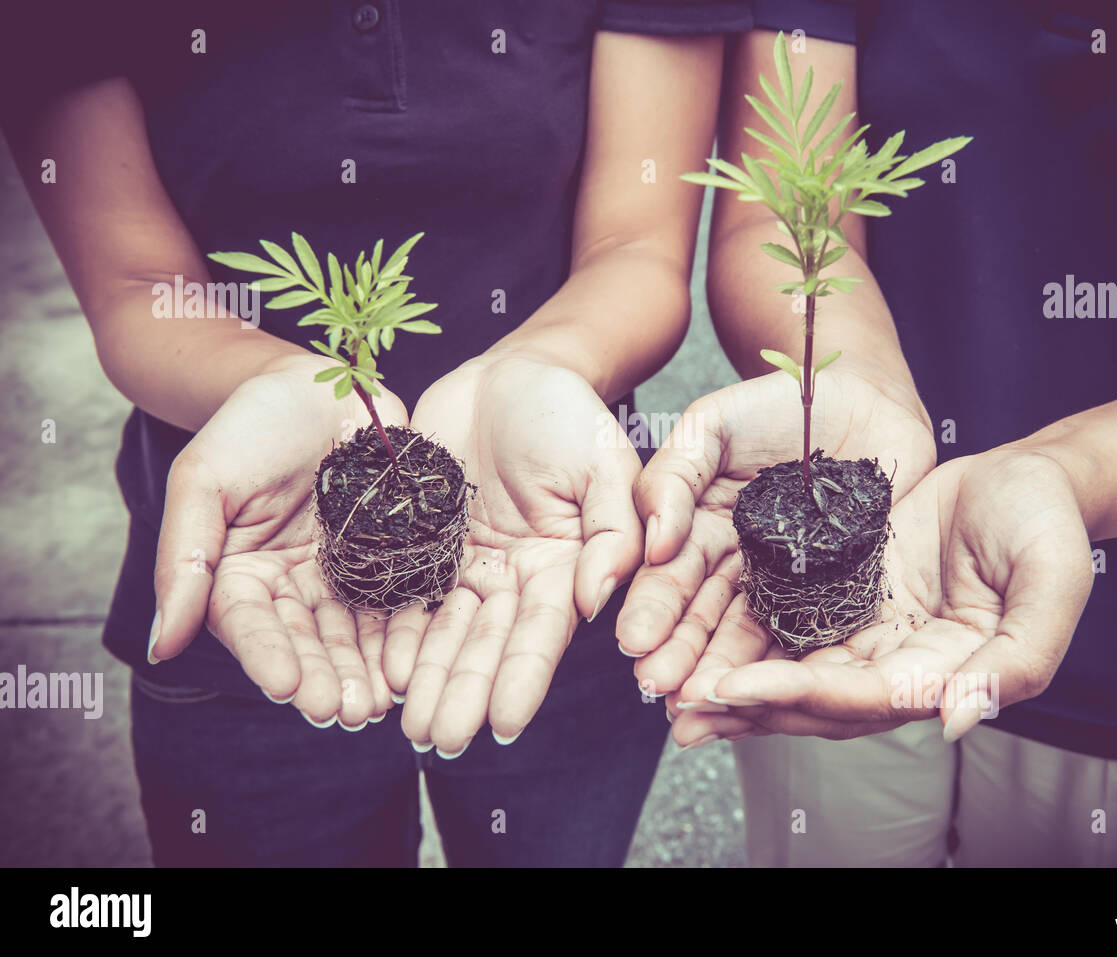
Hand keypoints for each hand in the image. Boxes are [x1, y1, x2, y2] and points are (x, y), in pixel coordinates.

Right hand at [150, 353, 408, 728]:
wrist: (316, 387)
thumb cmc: (249, 425)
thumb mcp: (204, 480)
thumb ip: (184, 562)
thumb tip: (162, 647)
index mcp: (239, 576)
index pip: (252, 626)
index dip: (269, 657)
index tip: (287, 688)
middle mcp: (294, 587)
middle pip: (309, 641)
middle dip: (327, 677)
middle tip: (346, 712)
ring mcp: (346, 575)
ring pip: (357, 632)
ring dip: (368, 669)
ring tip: (382, 701)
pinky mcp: (393, 559)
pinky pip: (402, 598)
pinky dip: (409, 631)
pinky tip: (421, 658)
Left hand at [383, 354, 642, 754]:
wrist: (509, 373)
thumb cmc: (567, 411)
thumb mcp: (604, 461)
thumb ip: (613, 529)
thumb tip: (597, 601)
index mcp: (565, 562)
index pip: (542, 631)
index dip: (522, 678)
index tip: (502, 725)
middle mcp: (516, 575)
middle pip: (488, 644)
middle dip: (466, 693)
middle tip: (439, 740)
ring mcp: (470, 563)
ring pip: (447, 631)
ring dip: (430, 679)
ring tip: (409, 726)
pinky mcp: (429, 544)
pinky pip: (409, 594)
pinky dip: (398, 633)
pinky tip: (383, 670)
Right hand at [617, 367, 935, 697]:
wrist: (862, 394)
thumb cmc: (780, 403)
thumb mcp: (712, 425)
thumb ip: (672, 475)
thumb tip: (653, 544)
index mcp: (701, 531)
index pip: (669, 579)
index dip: (651, 611)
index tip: (633, 644)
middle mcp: (740, 567)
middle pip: (705, 619)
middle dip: (679, 656)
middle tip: (659, 689)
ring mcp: (791, 585)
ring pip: (753, 636)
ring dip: (724, 673)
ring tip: (701, 705)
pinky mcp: (842, 594)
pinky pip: (816, 633)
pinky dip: (791, 666)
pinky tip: (769, 694)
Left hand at [666, 448, 1094, 744]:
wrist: (1029, 479)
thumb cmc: (1047, 523)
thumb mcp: (1051, 581)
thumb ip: (1016, 659)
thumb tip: (955, 720)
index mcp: (944, 671)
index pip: (862, 697)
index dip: (799, 694)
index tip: (735, 688)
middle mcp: (899, 664)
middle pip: (814, 699)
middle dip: (747, 707)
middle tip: (677, 711)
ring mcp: (871, 632)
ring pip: (793, 670)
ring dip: (735, 686)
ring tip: (669, 692)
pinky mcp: (849, 596)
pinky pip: (791, 625)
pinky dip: (747, 638)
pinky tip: (700, 640)